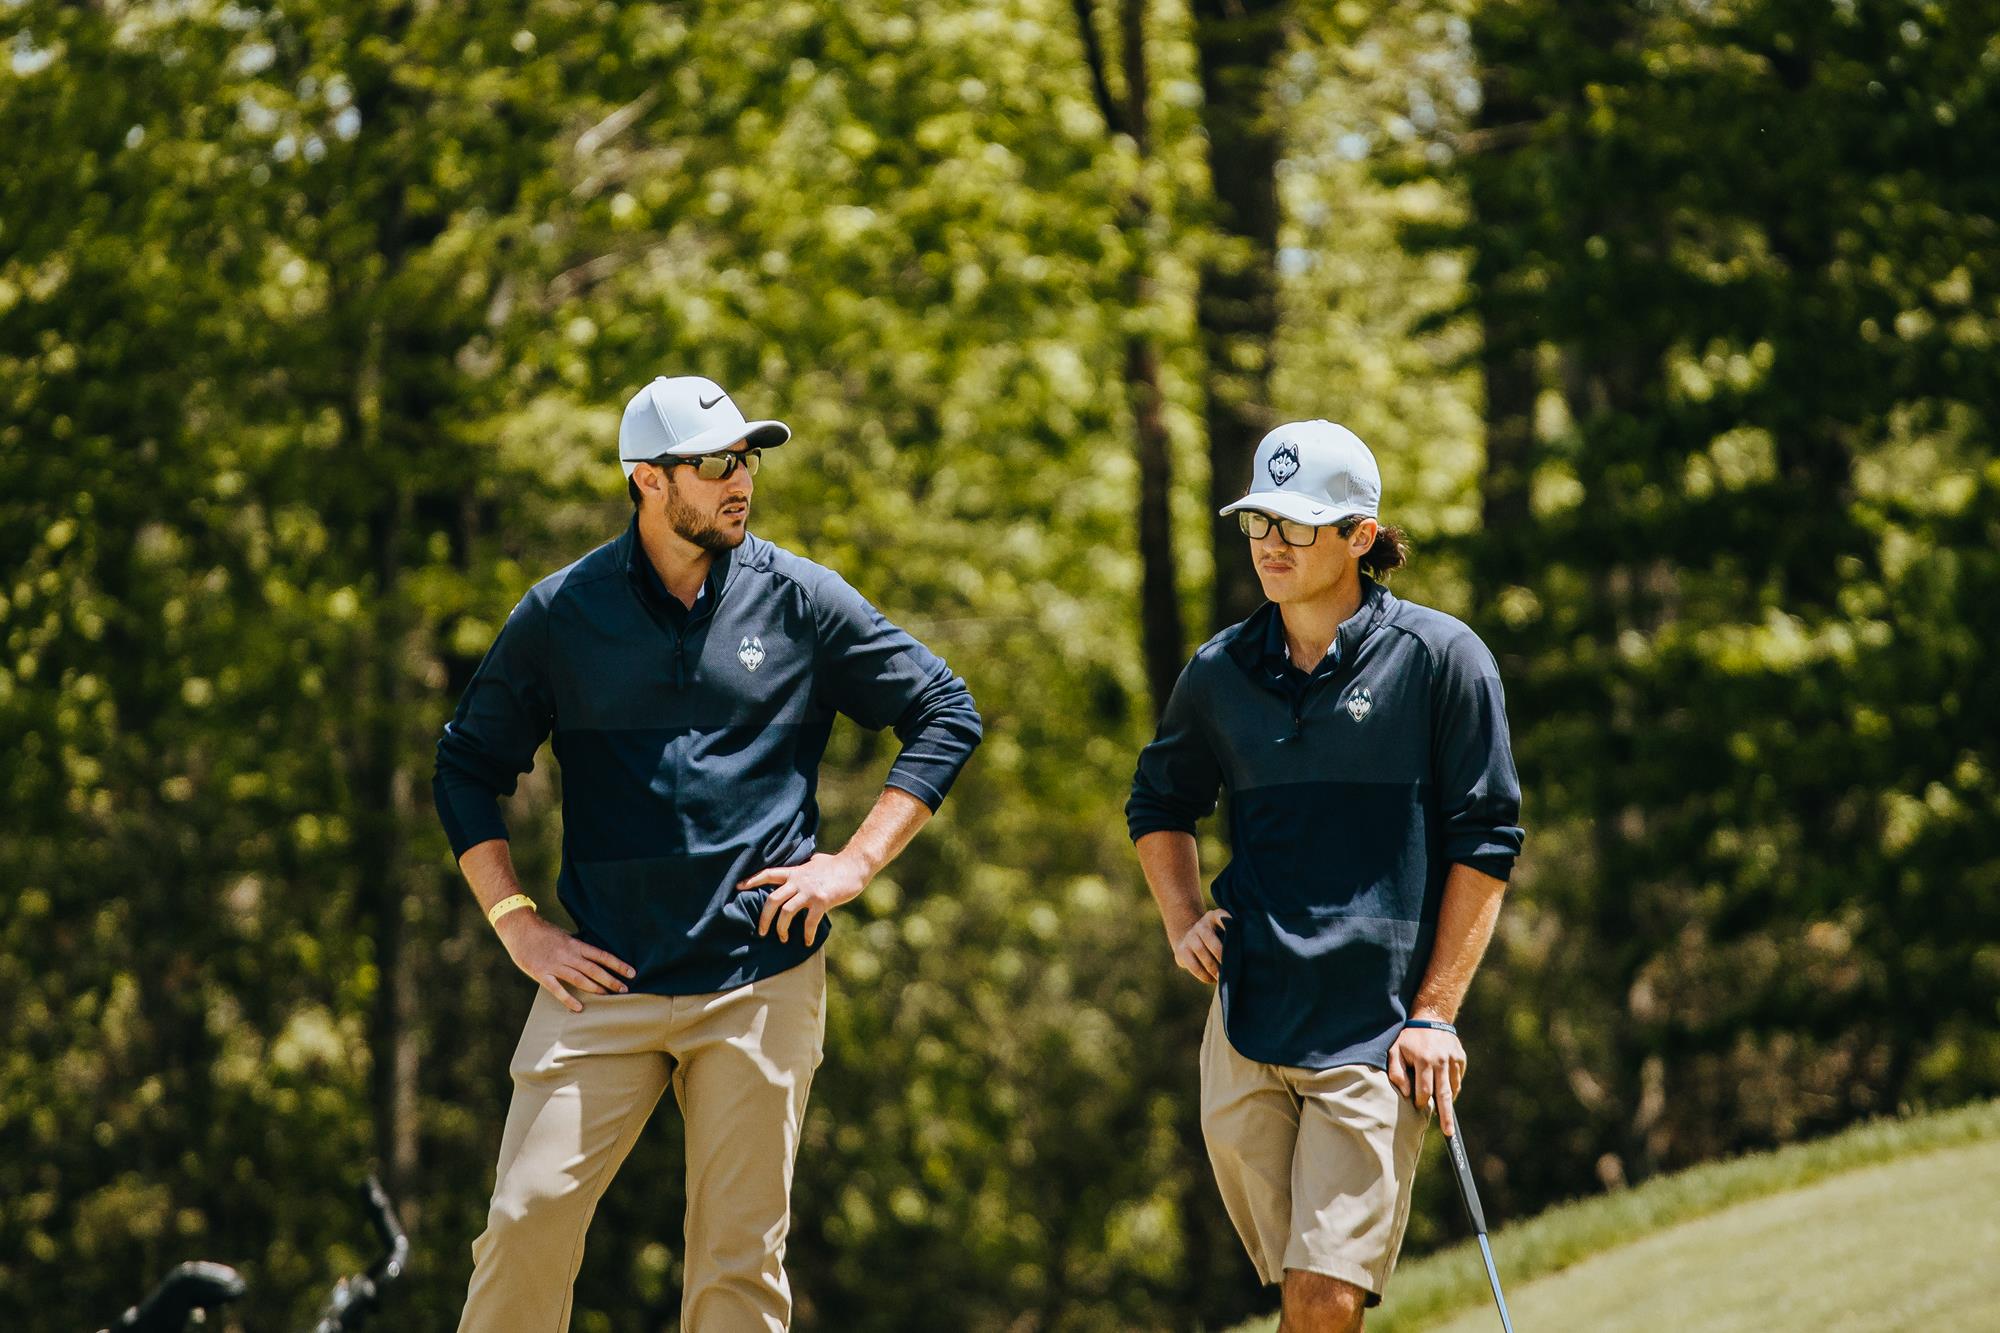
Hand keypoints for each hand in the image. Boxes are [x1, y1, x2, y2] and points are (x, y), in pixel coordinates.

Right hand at [496, 911, 634, 1013]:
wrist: (519, 928)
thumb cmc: (543, 932)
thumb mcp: (564, 935)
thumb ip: (577, 946)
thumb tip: (593, 955)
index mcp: (575, 944)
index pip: (602, 955)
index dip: (618, 964)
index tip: (631, 972)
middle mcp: (568, 954)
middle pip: (594, 969)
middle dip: (611, 980)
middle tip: (624, 989)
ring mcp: (554, 964)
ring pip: (579, 979)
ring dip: (595, 988)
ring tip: (608, 997)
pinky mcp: (541, 973)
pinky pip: (557, 988)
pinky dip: (568, 999)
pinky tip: (579, 1008)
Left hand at [736, 852, 869, 944]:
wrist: (855, 865)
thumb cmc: (835, 865)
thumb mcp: (814, 862)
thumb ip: (803, 867)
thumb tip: (799, 867)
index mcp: (795, 872)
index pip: (768, 874)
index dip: (752, 880)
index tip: (737, 887)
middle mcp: (799, 881)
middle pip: (772, 900)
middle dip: (764, 918)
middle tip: (761, 932)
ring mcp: (810, 891)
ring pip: (786, 912)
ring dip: (781, 928)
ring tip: (781, 939)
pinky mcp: (822, 901)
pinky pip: (809, 922)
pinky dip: (806, 934)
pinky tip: (806, 941)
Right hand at [1172, 909, 1230, 983]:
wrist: (1189, 938)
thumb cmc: (1217, 939)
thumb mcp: (1223, 932)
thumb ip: (1233, 939)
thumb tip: (1246, 958)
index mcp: (1214, 917)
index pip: (1220, 915)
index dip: (1226, 920)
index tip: (1234, 926)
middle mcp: (1201, 924)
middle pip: (1209, 937)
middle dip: (1220, 953)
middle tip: (1231, 967)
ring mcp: (1190, 936)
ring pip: (1200, 951)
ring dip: (1212, 966)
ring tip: (1222, 977)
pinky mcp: (1181, 950)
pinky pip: (1192, 964)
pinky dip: (1203, 974)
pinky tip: (1212, 979)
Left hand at [1388, 1021, 1466, 1135]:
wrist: (1431, 1018)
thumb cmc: (1408, 1038)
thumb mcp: (1395, 1051)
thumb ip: (1396, 1072)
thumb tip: (1404, 1094)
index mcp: (1424, 1060)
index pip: (1424, 1090)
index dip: (1421, 1101)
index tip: (1419, 1106)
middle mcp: (1441, 1061)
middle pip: (1443, 1094)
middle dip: (1446, 1116)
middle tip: (1448, 1133)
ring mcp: (1453, 1059)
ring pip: (1453, 1087)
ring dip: (1448, 1100)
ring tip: (1445, 1110)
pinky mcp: (1461, 1058)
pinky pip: (1458, 1078)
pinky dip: (1452, 1086)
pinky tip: (1445, 1087)